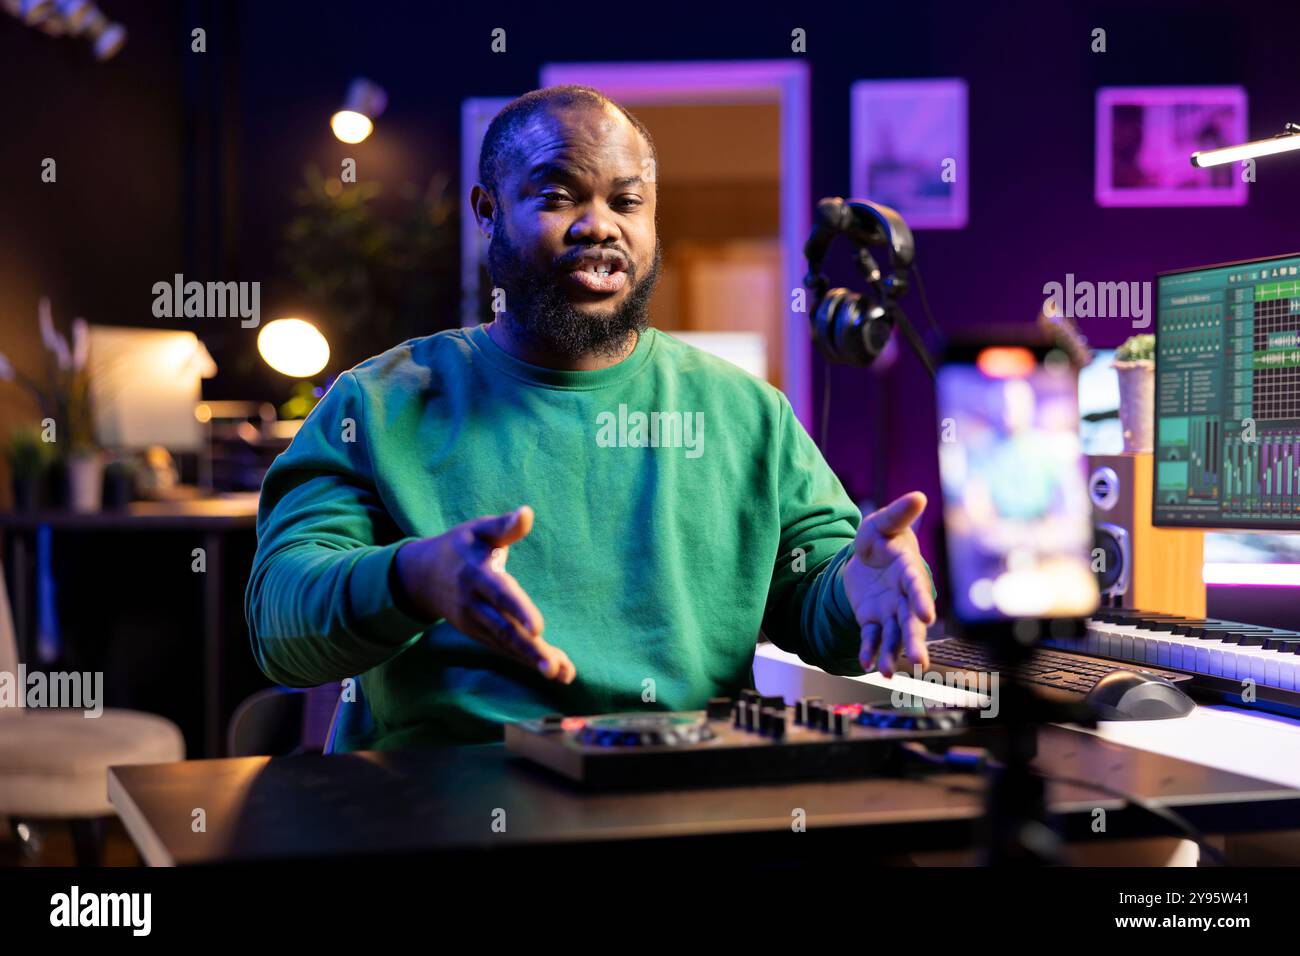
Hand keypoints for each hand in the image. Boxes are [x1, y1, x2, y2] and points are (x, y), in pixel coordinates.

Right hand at [394, 505, 574, 682]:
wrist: (421, 575)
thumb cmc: (461, 546)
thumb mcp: (479, 529)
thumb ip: (505, 526)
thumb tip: (527, 513)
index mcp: (477, 574)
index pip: (500, 595)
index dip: (519, 610)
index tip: (539, 628)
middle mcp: (473, 603)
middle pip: (503, 629)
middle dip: (528, 649)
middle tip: (553, 668)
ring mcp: (474, 622)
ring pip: (505, 644)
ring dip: (532, 659)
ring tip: (562, 673)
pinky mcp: (477, 633)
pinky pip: (503, 648)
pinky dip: (526, 659)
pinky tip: (556, 669)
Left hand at [842, 492, 936, 677]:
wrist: (864, 557)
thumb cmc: (880, 537)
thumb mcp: (881, 523)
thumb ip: (897, 513)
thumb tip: (918, 496)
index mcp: (908, 571)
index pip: (916, 586)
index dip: (921, 599)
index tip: (927, 615)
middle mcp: (903, 596)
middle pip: (911, 621)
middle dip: (914, 640)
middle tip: (918, 660)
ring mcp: (890, 611)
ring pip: (893, 635)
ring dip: (891, 653)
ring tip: (887, 671)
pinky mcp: (873, 620)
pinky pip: (872, 637)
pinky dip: (869, 649)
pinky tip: (866, 662)